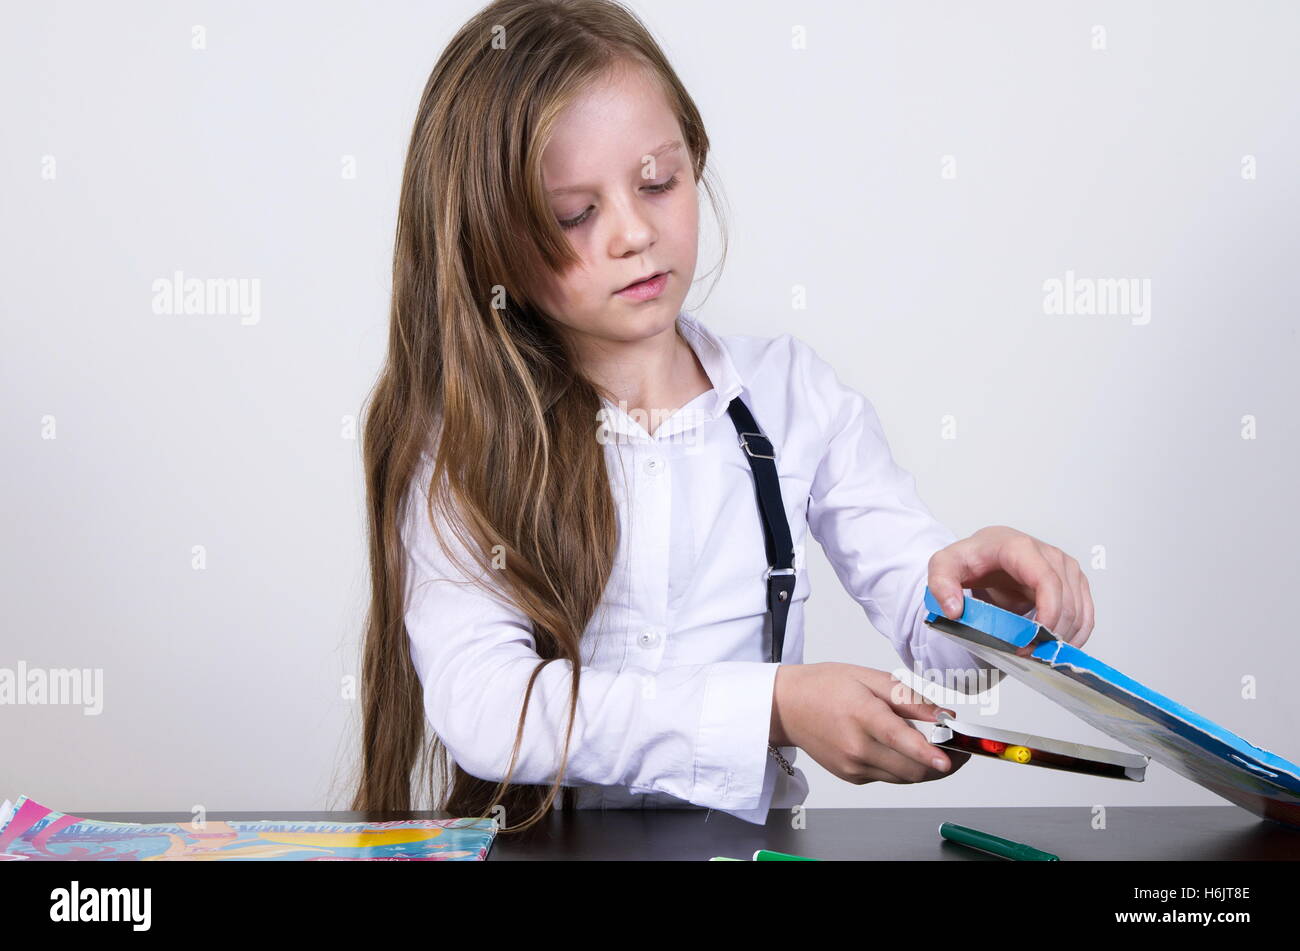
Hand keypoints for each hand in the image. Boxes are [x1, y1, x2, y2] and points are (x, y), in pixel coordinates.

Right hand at [771, 663, 971, 783]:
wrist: (786, 707)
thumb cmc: (824, 687)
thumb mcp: (868, 677)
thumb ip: (908, 698)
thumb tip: (943, 715)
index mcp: (861, 715)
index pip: (900, 739)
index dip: (929, 752)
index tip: (951, 759)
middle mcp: (856, 747)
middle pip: (911, 769)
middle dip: (943, 764)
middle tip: (959, 750)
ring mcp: (853, 766)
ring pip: (904, 777)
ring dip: (925, 767)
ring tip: (934, 747)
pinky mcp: (852, 777)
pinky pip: (889, 777)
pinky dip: (903, 766)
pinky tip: (900, 748)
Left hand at [927, 525, 1094, 651]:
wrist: (984, 554)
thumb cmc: (969, 559)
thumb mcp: (943, 567)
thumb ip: (941, 585)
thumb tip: (954, 610)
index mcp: (1019, 547)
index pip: (1047, 581)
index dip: (1047, 614)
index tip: (1031, 641)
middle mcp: (1050, 554)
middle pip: (1066, 602)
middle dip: (1049, 635)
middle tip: (1025, 655)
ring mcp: (1066, 568)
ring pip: (1078, 612)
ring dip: (1060, 639)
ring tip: (1034, 653)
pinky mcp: (1074, 583)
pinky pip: (1084, 616)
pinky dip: (1073, 637)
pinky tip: (1051, 647)